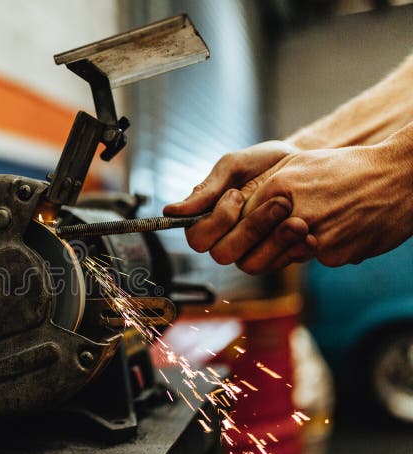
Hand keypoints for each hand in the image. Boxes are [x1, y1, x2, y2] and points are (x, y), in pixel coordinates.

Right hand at [164, 140, 316, 273]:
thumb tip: (171, 211)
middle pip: (222, 254)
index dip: (216, 222)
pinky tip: (308, 236)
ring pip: (250, 264)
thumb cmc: (262, 163)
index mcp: (209, 220)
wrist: (305, 163)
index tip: (236, 194)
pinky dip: (295, 251)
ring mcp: (252, 250)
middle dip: (250, 229)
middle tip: (278, 202)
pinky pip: (279, 265)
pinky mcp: (277, 256)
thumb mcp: (234, 166)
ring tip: (297, 220)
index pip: (197, 238)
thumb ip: (207, 189)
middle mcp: (227, 240)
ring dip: (274, 241)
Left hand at [241, 141, 412, 266]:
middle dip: (248, 256)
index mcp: (277, 189)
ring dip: (283, 252)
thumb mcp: (298, 164)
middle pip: (248, 259)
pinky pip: (313, 260)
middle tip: (256, 247)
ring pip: (280, 262)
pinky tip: (336, 228)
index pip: (235, 226)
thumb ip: (263, 187)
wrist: (402, 177)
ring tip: (304, 228)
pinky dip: (319, 248)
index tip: (237, 233)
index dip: (233, 233)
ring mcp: (315, 239)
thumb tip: (234, 210)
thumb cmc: (347, 168)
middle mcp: (292, 216)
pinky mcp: (335, 255)